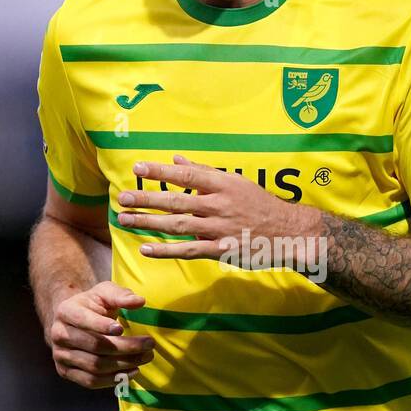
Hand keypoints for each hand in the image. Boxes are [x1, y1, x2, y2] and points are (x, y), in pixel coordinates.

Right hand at [46, 280, 153, 388]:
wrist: (73, 322)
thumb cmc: (93, 305)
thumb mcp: (105, 293)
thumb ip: (121, 295)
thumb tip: (139, 301)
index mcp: (66, 311)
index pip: (83, 320)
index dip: (101, 326)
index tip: (121, 329)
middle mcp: (58, 334)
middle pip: (95, 346)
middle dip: (126, 347)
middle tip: (149, 345)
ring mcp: (60, 355)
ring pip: (95, 366)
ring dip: (124, 364)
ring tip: (145, 357)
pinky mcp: (65, 372)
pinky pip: (91, 381)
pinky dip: (113, 379)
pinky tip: (133, 371)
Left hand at [116, 155, 321, 265]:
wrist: (288, 233)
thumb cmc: (260, 204)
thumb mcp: (236, 182)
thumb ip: (205, 172)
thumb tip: (177, 159)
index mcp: (223, 185)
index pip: (186, 175)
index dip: (161, 171)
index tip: (138, 167)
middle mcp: (219, 205)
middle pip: (176, 201)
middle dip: (146, 198)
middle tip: (122, 197)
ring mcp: (219, 229)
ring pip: (177, 226)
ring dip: (148, 223)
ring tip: (124, 220)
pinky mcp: (221, 251)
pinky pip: (188, 251)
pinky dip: (166, 250)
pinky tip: (146, 248)